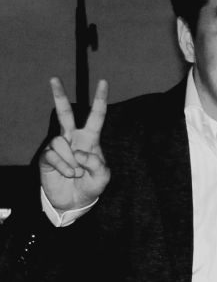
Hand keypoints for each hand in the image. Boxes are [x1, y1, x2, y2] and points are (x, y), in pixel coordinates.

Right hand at [39, 77, 110, 211]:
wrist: (74, 203)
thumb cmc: (91, 186)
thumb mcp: (103, 177)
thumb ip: (96, 163)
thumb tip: (79, 152)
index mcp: (90, 139)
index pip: (96, 116)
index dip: (100, 99)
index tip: (104, 81)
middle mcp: (73, 138)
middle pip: (65, 113)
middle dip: (58, 95)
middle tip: (53, 78)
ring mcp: (59, 146)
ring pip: (61, 142)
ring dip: (71, 161)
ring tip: (76, 173)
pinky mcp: (47, 157)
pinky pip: (53, 154)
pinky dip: (63, 166)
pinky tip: (67, 174)